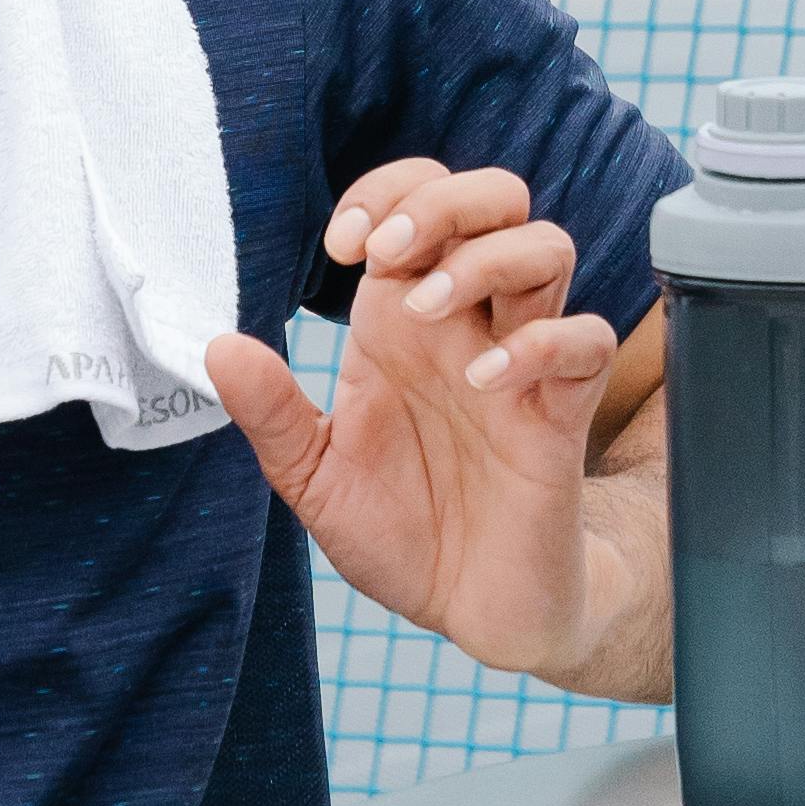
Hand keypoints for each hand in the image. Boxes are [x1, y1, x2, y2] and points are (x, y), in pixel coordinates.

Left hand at [206, 156, 635, 684]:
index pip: (416, 201)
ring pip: (546, 247)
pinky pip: (585, 340)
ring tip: (427, 309)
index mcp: (403, 321)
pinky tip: (487, 382)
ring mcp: (522, 364)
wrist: (470, 611)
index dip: (383, 193)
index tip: (342, 246)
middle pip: (495, 198)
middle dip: (443, 200)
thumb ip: (271, 414)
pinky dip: (542, 342)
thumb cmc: (400, 532)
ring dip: (485, 257)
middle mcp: (468, 325)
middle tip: (389, 249)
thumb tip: (219, 347)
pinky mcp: (562, 414)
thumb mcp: (315, 478)